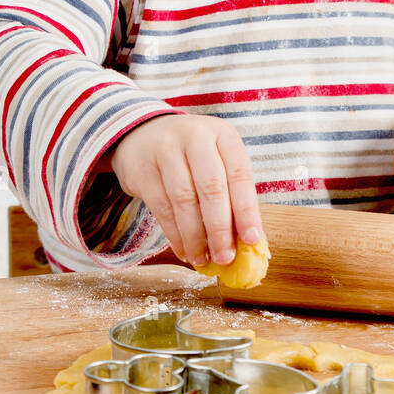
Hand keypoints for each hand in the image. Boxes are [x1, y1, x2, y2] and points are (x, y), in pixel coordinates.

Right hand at [109, 114, 263, 266]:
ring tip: (203, 259)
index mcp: (222, 134)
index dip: (247, 210)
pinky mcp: (142, 169)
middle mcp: (195, 137)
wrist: (144, 134)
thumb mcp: (217, 158)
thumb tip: (245, 241)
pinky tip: (184, 251)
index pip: (239, 173)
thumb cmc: (192, 154)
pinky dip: (175, 235)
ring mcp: (165, 150)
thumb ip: (231, 191)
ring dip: (195, 237)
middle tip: (225, 257)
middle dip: (220, 228)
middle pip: (211, 187)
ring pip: (184, 201)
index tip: (252, 239)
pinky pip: (162, 208)